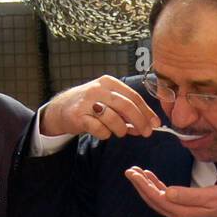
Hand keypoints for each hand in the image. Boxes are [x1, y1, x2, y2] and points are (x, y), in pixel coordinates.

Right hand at [39, 75, 160, 140]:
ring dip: (121, 129)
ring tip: (120, 132)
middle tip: (146, 133)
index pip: (133, 96)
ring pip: (113, 118)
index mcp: (109, 83)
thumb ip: (126, 111)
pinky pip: (99, 129)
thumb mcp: (108, 102)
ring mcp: (87, 102)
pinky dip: (105, 134)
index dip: (146, 111)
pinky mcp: (79, 116)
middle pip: (126, 105)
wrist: (61, 109)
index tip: (155, 124)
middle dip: (140, 121)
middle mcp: (98, 89)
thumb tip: (146, 125)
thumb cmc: (90, 105)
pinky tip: (103, 132)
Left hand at [125, 167, 216, 216]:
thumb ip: (188, 196)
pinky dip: (155, 187)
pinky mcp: (182, 209)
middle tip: (130, 171)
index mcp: (182, 212)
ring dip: (145, 186)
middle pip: (152, 199)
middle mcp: (177, 214)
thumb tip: (168, 192)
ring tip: (136, 172)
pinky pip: (164, 198)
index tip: (133, 173)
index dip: (143, 185)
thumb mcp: (211, 197)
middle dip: (140, 185)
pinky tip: (151, 179)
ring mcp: (179, 213)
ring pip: (156, 199)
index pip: (157, 197)